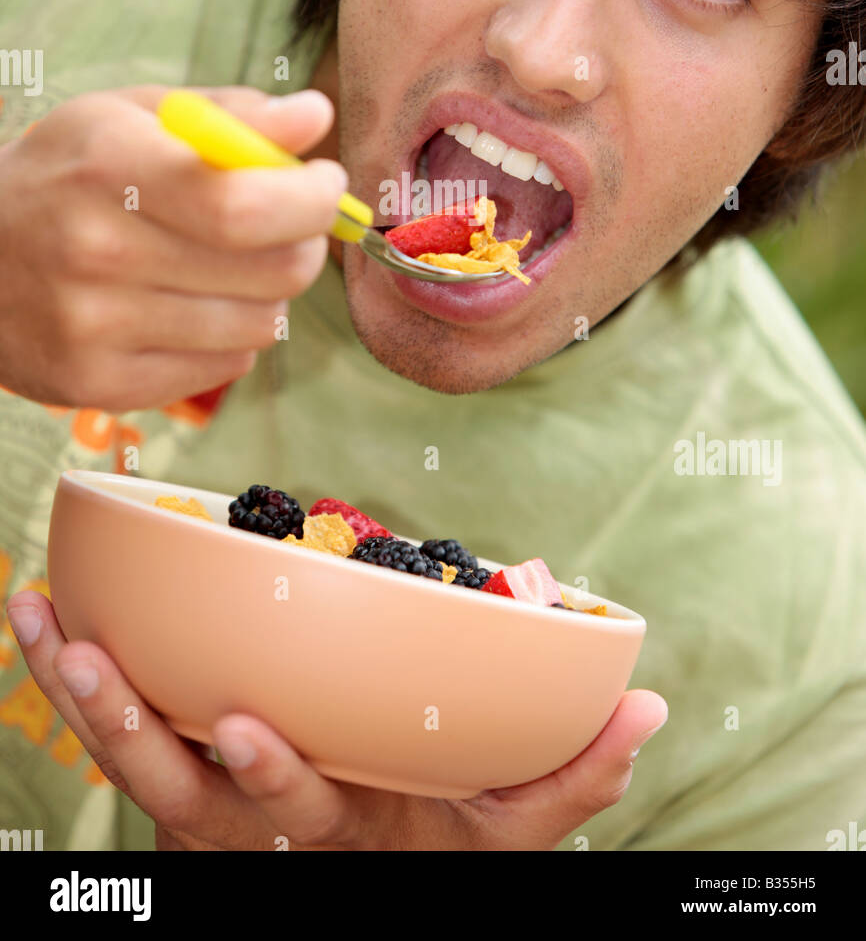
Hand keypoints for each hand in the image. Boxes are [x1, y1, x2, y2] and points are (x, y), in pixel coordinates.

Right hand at [0, 85, 346, 408]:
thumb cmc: (69, 173)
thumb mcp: (134, 117)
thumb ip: (232, 116)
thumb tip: (315, 118)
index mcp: (111, 168)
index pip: (246, 206)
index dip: (311, 200)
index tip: (326, 183)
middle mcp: (98, 251)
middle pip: (270, 272)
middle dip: (306, 243)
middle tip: (292, 224)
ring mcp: (94, 327)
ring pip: (259, 326)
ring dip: (270, 293)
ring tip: (233, 264)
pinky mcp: (97, 384)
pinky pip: (224, 368)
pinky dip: (232, 336)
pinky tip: (195, 305)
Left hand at [7, 592, 667, 851]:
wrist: (390, 857)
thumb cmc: (452, 830)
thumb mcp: (516, 823)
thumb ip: (574, 773)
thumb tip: (644, 705)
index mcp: (348, 830)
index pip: (303, 814)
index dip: (272, 778)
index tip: (244, 724)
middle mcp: (267, 826)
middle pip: (182, 799)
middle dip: (132, 736)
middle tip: (92, 664)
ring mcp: (217, 798)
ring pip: (133, 764)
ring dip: (83, 698)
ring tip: (46, 624)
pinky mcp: (186, 763)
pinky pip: (119, 730)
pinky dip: (75, 678)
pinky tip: (45, 609)